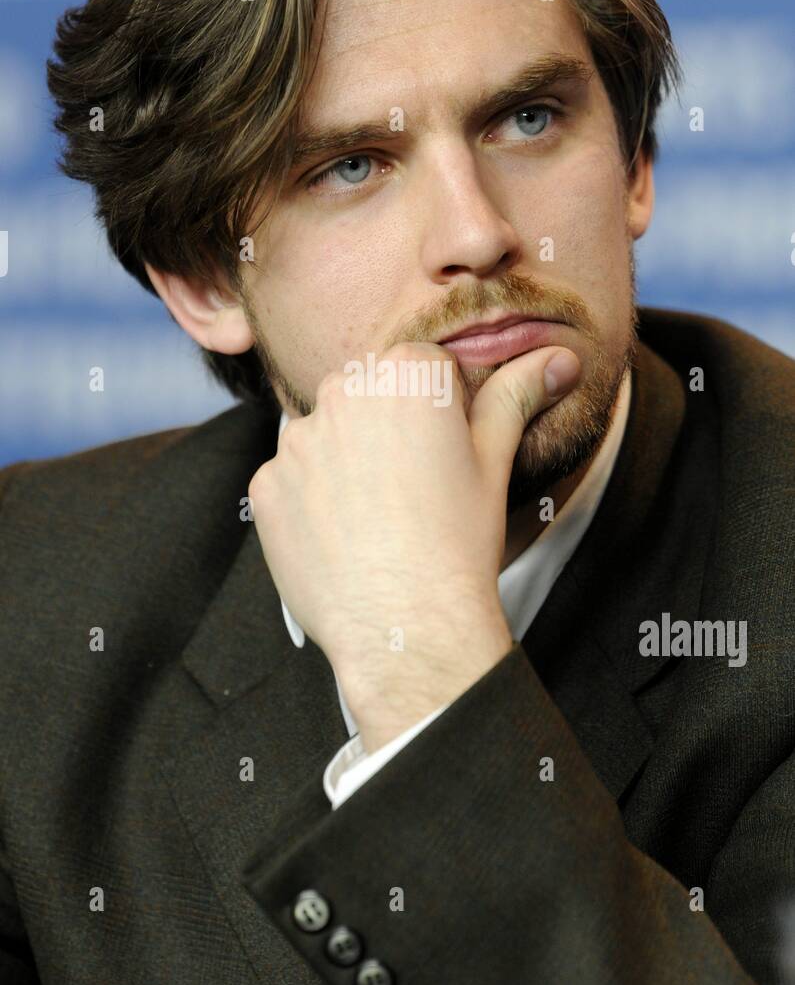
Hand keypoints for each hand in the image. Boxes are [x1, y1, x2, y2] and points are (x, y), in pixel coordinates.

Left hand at [248, 342, 579, 751]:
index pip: (422, 365)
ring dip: (347, 462)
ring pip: (327, 437)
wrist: (407, 625)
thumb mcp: (494, 462)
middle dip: (388, 428)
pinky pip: (292, 480)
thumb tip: (558, 359)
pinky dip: (312, 502)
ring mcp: (297, 440)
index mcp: (406, 373)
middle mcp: (342, 393)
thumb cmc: (458, 543)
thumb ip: (515, 396)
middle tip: (415, 488)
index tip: (446, 453)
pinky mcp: (266, 486)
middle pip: (368, 394)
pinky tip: (344, 536)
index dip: (440, 410)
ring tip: (379, 517)